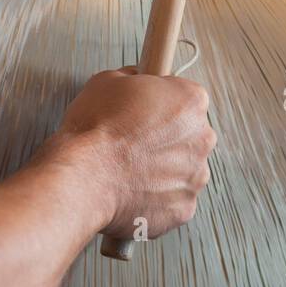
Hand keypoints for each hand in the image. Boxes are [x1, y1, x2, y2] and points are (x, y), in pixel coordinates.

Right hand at [55, 68, 214, 241]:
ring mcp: (195, 176)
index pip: (185, 97)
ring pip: (182, 169)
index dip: (161, 104)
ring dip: (163, 168)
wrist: (84, 177)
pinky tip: (132, 189)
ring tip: (129, 168)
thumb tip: (133, 80)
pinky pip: (173, 199)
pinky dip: (156, 197)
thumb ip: (132, 78)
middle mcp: (201, 138)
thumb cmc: (95, 130)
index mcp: (190, 101)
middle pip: (189, 134)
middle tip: (133, 141)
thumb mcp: (107, 81)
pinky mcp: (183, 208)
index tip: (145, 111)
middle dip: (165, 138)